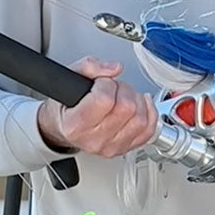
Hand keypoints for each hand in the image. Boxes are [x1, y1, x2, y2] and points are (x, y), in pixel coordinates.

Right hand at [37, 57, 157, 158]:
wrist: (65, 126)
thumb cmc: (67, 104)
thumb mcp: (70, 78)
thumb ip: (90, 66)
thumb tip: (115, 68)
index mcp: (74, 124)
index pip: (104, 100)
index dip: (107, 84)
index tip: (102, 82)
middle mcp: (94, 140)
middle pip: (127, 109)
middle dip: (124, 89)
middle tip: (114, 88)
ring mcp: (112, 146)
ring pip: (140, 119)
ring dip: (137, 101)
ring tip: (124, 96)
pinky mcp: (127, 148)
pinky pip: (149, 130)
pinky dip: (149, 113)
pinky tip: (140, 104)